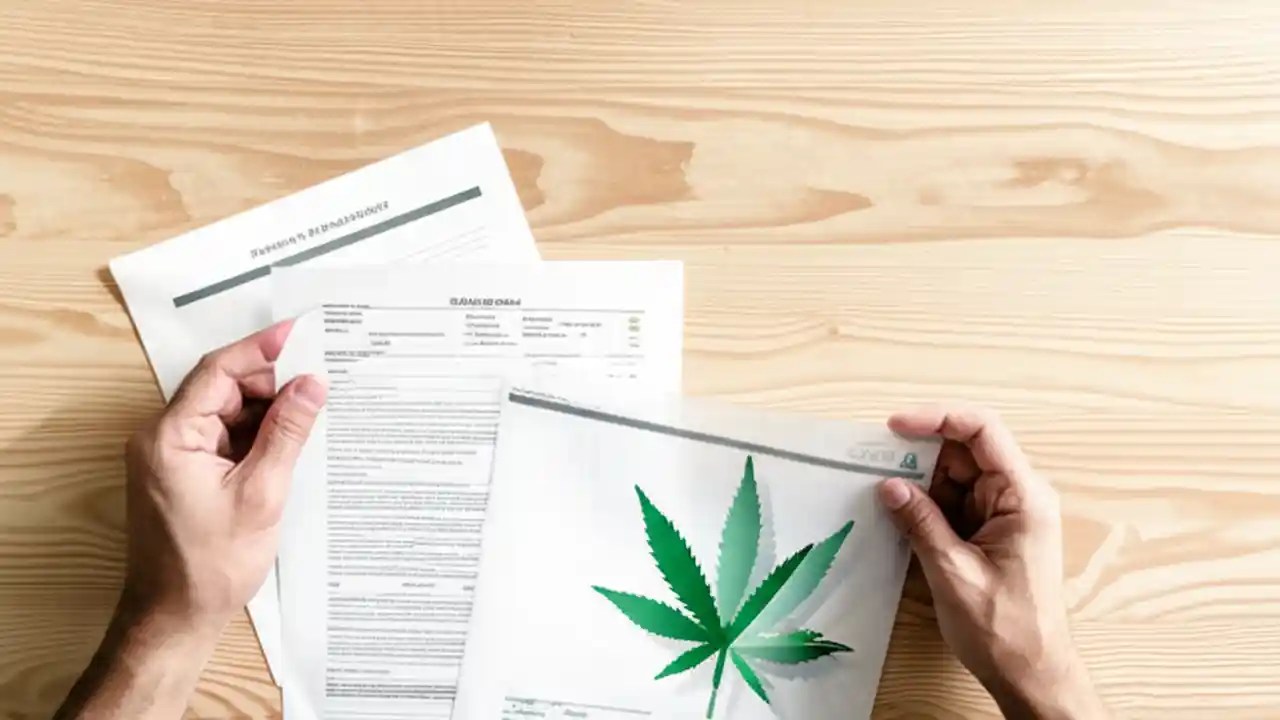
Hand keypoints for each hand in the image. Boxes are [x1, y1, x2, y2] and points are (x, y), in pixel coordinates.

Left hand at [56, 321, 325, 719]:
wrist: (176, 618)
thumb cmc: (210, 565)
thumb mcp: (262, 493)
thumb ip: (287, 433)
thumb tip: (311, 385)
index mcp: (171, 437)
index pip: (217, 372)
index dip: (259, 349)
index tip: (297, 333)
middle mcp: (163, 439)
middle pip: (223, 390)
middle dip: (271, 386)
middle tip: (319, 386)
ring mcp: (172, 457)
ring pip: (228, 415)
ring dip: (268, 415)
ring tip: (311, 419)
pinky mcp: (185, 474)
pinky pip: (225, 439)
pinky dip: (257, 438)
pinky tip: (289, 446)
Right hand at [879, 405, 1106, 719]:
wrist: (1032, 673)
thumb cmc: (1007, 630)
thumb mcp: (953, 573)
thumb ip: (921, 523)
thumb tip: (890, 485)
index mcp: (1024, 498)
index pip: (983, 431)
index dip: (938, 419)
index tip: (896, 426)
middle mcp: (1019, 496)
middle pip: (965, 450)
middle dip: (920, 454)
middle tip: (877, 463)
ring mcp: (1005, 512)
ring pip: (956, 474)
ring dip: (920, 481)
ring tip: (884, 494)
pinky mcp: (991, 529)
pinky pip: (955, 500)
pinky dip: (927, 503)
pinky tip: (901, 514)